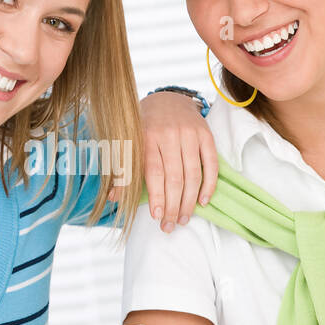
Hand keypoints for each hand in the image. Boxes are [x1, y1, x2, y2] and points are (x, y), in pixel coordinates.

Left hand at [111, 91, 217, 232]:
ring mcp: (190, 134)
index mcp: (147, 136)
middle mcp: (169, 135)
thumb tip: (113, 199)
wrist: (168, 99)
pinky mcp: (206, 135)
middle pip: (174, 177)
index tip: (156, 216)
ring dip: (189, 201)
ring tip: (183, 219)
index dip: (156, 196)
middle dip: (172, 205)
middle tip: (169, 226)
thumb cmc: (144, 127)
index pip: (153, 172)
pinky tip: (202, 201)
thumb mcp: (129, 142)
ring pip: (192, 174)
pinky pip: (211, 164)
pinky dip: (208, 185)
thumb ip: (122, 170)